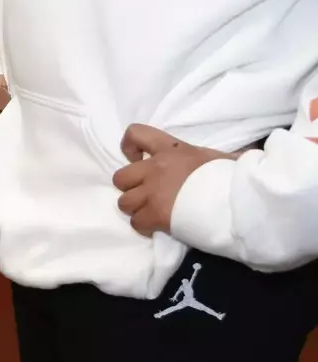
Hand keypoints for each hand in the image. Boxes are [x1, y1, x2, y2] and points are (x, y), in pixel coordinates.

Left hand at [113, 123, 233, 235]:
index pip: (135, 133)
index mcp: (171, 149)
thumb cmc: (233, 177)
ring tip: (153, 213)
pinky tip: (158, 227)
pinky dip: (144, 226)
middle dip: (131, 187)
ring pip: (124, 203)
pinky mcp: (156, 215)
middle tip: (148, 194)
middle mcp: (155, 169)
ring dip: (136, 209)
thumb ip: (209, 158)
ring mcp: (153, 193)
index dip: (130, 145)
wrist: (240, 202)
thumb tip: (233, 158)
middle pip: (120, 177)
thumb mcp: (220, 158)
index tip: (136, 158)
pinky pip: (136, 223)